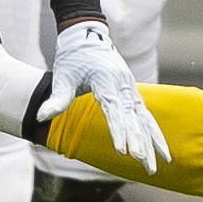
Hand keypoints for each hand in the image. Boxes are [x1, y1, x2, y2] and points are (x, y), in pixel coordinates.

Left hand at [36, 20, 170, 174]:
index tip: (123, 152)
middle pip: (133, 118)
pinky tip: (162, 150)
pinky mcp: (132, 92)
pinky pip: (146, 115)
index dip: (119, 132)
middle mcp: (122, 85)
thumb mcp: (62, 76)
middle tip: (144, 164)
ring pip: (145, 118)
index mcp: (106, 80)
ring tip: (163, 163)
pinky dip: (154, 132)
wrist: (87, 37)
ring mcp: (130, 88)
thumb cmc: (72, 58)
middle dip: (140, 142)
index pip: (114, 111)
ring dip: (154, 141)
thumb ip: (56, 99)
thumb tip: (40, 117)